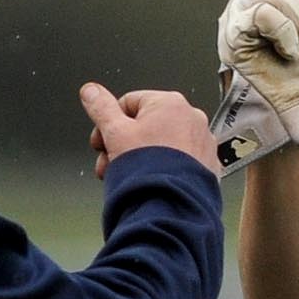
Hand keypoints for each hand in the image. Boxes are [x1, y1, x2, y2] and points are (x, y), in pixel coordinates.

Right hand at [81, 83, 215, 176]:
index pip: (128, 103)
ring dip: (141, 158)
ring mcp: (203, 142)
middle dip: (123, 145)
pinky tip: (152, 182)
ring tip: (129, 176)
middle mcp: (192, 118)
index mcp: (169, 103)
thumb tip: (91, 91)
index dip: (108, 124)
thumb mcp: (114, 133)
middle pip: (145, 125)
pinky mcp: (208, 165)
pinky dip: (164, 169)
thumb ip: (101, 108)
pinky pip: (179, 161)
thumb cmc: (146, 170)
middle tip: (111, 163)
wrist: (171, 207)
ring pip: (162, 145)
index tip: (101, 142)